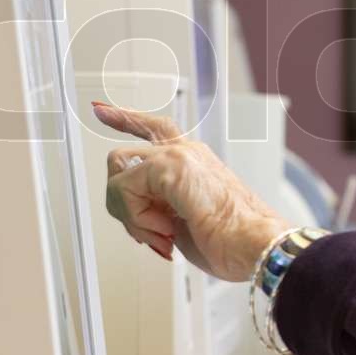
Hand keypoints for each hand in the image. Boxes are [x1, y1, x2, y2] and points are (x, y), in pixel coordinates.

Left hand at [94, 102, 286, 280]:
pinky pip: (123, 190)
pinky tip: (165, 230)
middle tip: (148, 231)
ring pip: (117, 175)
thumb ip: (161, 210)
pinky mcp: (170, 165)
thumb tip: (137, 220)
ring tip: (163, 234)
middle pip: (121, 156)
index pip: (154, 129)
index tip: (101, 109)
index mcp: (194, 162)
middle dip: (119, 200)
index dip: (125, 119)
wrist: (254, 245)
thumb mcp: (186, 224)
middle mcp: (186, 152)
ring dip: (131, 216)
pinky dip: (137, 219)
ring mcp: (178, 155)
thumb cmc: (232, 241)